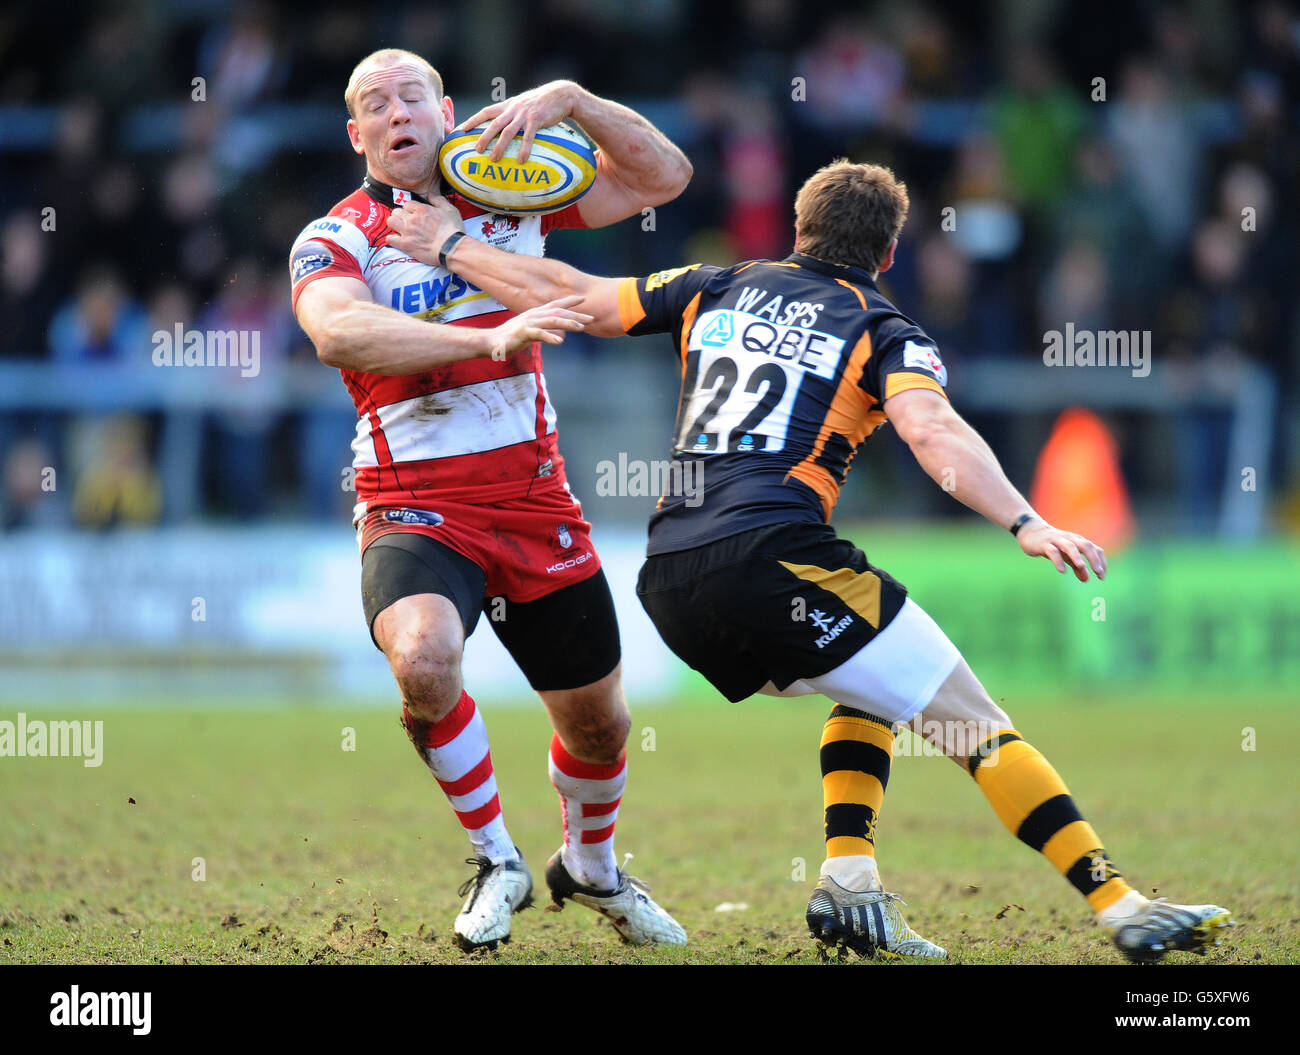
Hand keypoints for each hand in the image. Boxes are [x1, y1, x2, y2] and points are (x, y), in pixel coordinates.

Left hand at [386, 197, 463, 266]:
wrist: (452, 248)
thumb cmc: (453, 231)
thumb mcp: (450, 210)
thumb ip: (438, 200)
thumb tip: (430, 194)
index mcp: (422, 209)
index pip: (407, 204)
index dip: (410, 209)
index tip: (414, 215)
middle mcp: (412, 218)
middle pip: (397, 211)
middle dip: (401, 216)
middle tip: (406, 222)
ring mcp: (407, 231)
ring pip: (391, 222)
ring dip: (394, 224)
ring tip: (400, 229)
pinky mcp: (405, 244)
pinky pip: (390, 239)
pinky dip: (392, 239)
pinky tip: (398, 240)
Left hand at [458, 80, 581, 161]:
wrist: (560, 94)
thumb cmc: (540, 102)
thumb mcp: (522, 104)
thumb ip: (511, 113)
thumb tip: (501, 127)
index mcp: (508, 105)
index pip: (485, 112)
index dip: (473, 121)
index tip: (461, 130)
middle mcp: (513, 109)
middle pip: (494, 123)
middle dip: (483, 136)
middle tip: (476, 150)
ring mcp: (525, 115)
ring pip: (508, 131)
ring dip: (500, 146)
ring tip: (493, 159)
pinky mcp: (537, 120)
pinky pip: (528, 137)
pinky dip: (524, 149)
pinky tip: (521, 160)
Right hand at [485, 296, 591, 360]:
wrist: (491, 342)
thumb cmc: (511, 338)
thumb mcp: (532, 333)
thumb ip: (546, 332)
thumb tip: (560, 337)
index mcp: (536, 313)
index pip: (556, 305)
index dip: (570, 301)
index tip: (583, 299)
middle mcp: (534, 315)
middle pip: (558, 313)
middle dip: (576, 315)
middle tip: (591, 318)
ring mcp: (528, 323)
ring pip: (552, 321)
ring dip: (567, 324)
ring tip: (581, 328)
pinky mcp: (522, 333)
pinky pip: (538, 334)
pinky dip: (550, 337)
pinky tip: (560, 342)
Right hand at [1016, 519, 1106, 581]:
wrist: (1031, 531)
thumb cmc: (1052, 544)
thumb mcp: (1066, 556)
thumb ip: (1077, 566)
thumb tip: (1087, 579)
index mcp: (1078, 541)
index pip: (1094, 549)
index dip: (1100, 562)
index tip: (1102, 576)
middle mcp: (1070, 539)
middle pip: (1085, 546)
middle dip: (1093, 559)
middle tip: (1098, 572)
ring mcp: (1057, 540)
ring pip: (1069, 546)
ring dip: (1077, 557)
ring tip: (1082, 567)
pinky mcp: (1044, 544)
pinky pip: (1052, 552)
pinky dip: (1058, 561)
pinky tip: (1062, 571)